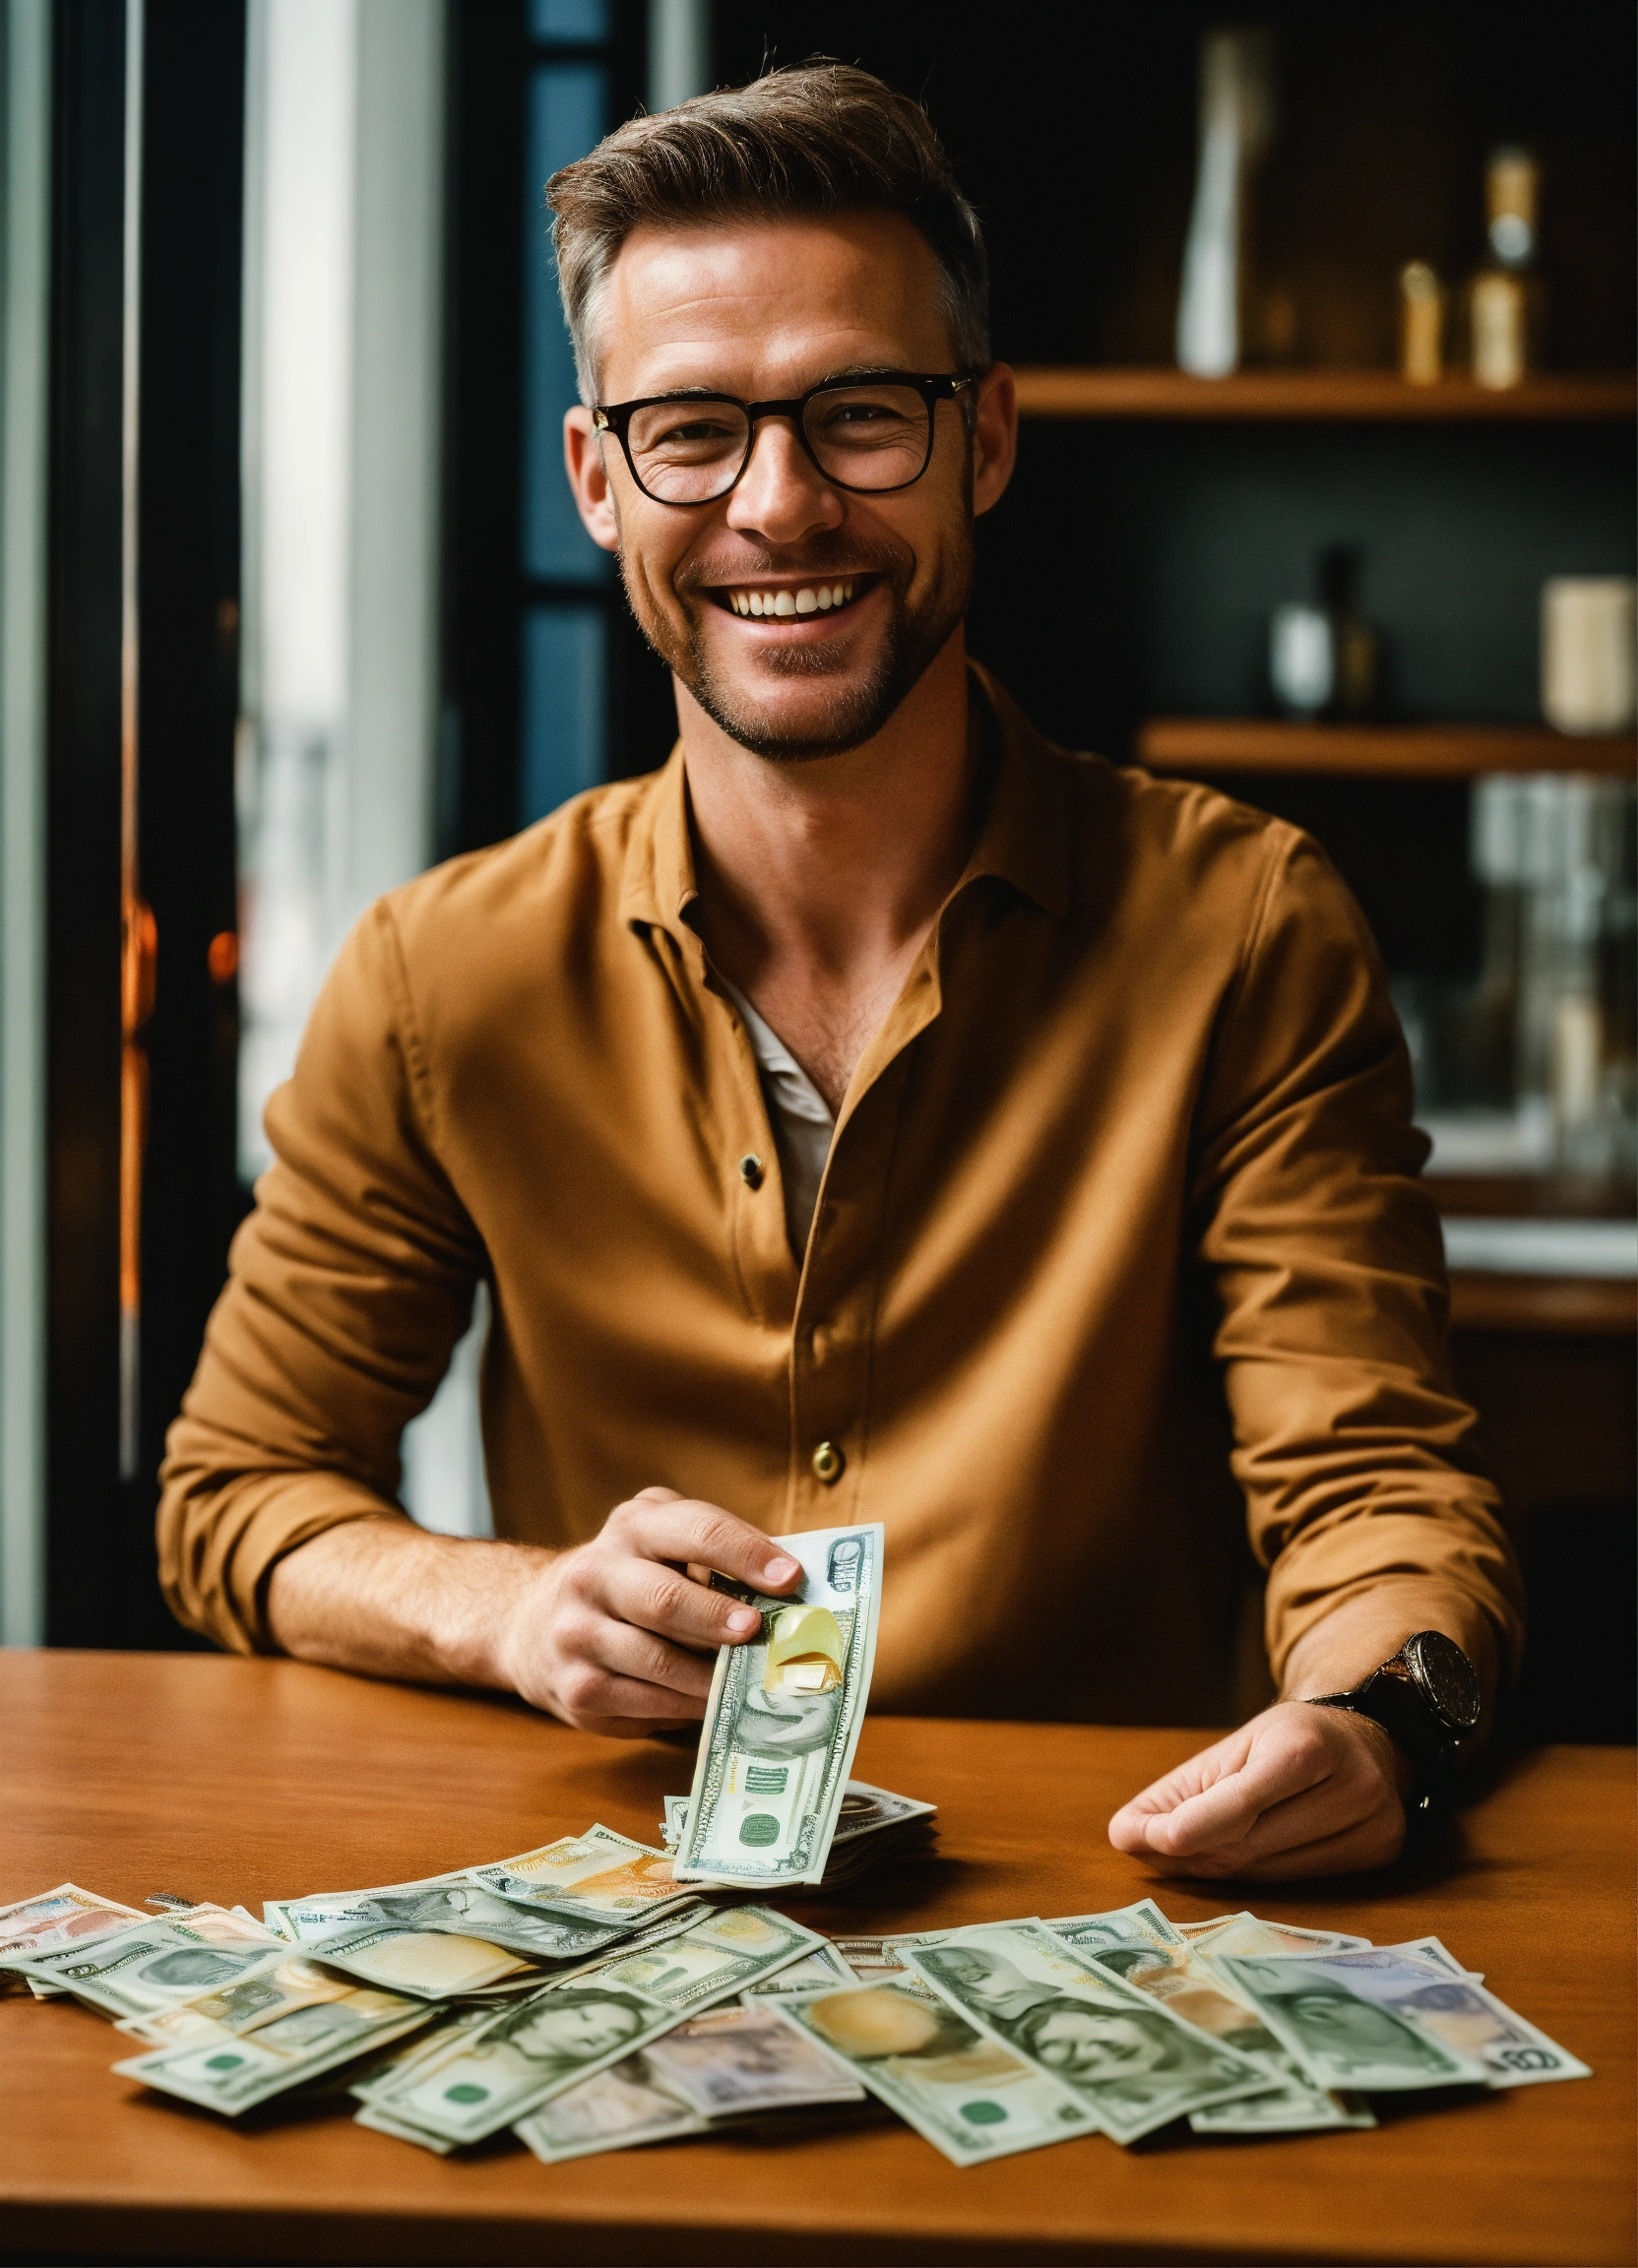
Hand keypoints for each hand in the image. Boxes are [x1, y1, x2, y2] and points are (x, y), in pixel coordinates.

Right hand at [494, 1486, 800, 1738]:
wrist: (533, 1621)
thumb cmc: (631, 1579)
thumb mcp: (663, 1545)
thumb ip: (719, 1559)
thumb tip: (797, 1596)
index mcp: (633, 1527)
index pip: (694, 1529)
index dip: (745, 1552)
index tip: (791, 1577)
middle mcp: (595, 1573)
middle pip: (664, 1598)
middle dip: (718, 1618)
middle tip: (760, 1634)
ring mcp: (578, 1633)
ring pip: (655, 1661)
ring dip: (711, 1678)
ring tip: (751, 1683)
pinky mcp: (575, 1688)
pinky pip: (643, 1703)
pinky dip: (685, 1708)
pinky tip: (713, 1706)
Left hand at [1107, 1702, 1413, 1879]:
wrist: (1366, 1737)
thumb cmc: (1286, 1741)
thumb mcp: (1231, 1750)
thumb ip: (1177, 1795)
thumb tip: (1122, 1837)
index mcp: (1307, 1745)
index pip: (1240, 1803)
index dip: (1191, 1827)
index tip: (1148, 1840)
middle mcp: (1352, 1784)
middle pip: (1252, 1843)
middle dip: (1197, 1851)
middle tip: (1157, 1849)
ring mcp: (1374, 1823)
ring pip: (1273, 1872)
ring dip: (1225, 1867)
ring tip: (1201, 1850)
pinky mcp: (1383, 1853)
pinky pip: (1302, 1882)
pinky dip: (1262, 1876)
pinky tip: (1247, 1858)